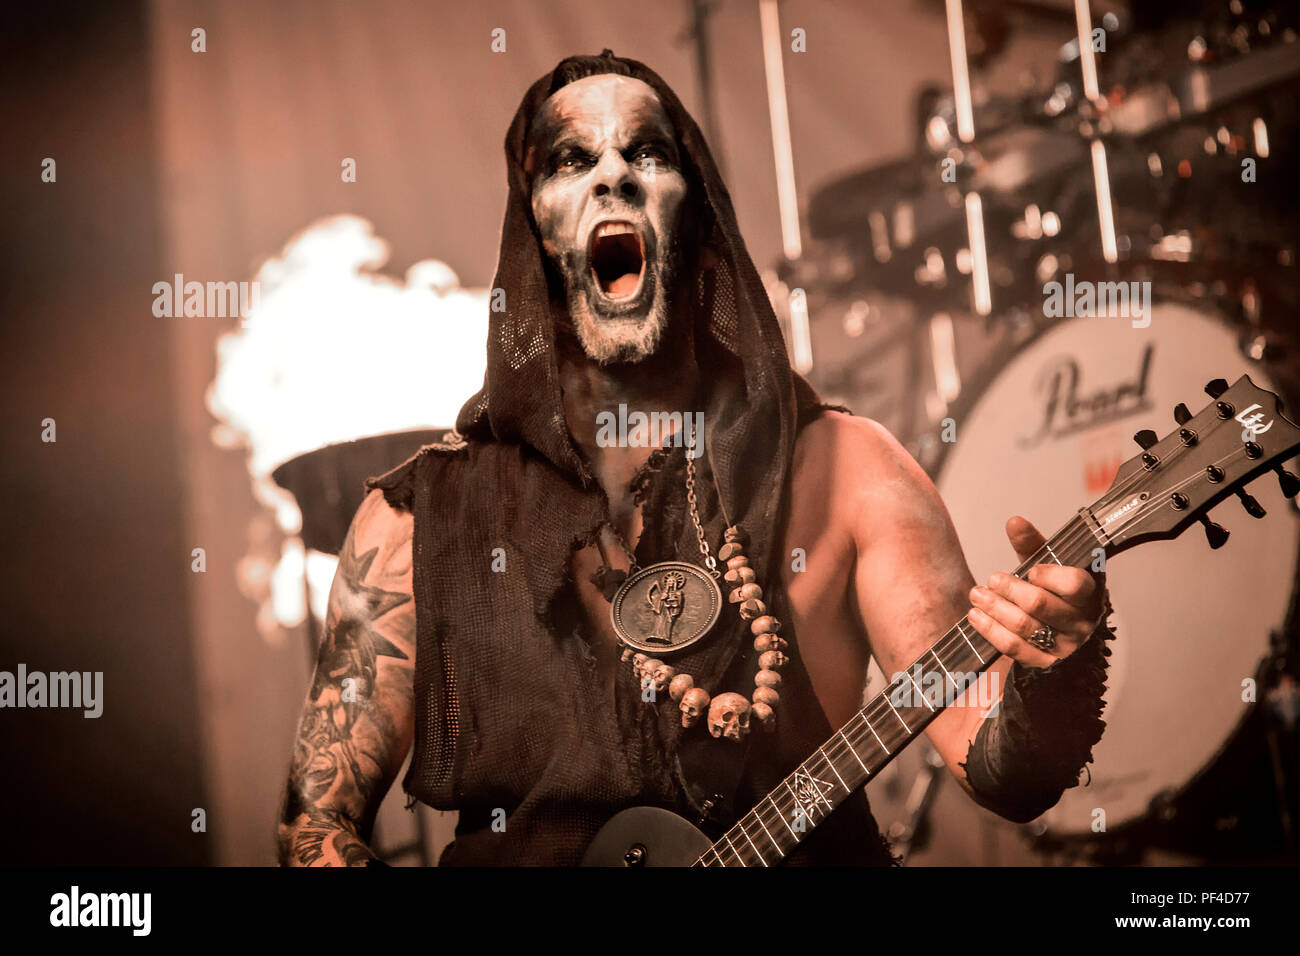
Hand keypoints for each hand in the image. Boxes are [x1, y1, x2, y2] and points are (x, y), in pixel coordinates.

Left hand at [966, 516, 1104, 668]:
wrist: (1063, 633)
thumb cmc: (1056, 592)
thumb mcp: (1050, 566)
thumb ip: (1033, 545)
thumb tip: (1015, 522)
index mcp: (1089, 593)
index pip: (1074, 585)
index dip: (1049, 576)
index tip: (1031, 571)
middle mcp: (1080, 622)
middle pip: (1039, 605)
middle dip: (1009, 589)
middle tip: (991, 580)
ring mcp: (1063, 646)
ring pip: (1024, 626)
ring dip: (994, 608)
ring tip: (977, 594)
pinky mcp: (1044, 663)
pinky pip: (1013, 647)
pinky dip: (990, 629)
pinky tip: (976, 616)